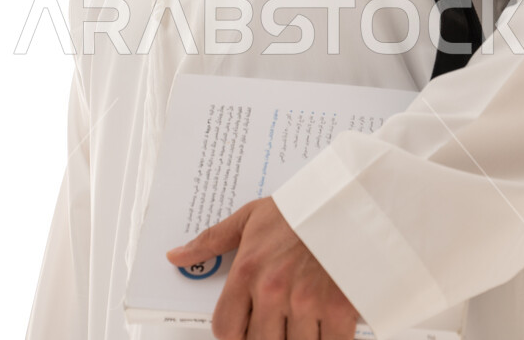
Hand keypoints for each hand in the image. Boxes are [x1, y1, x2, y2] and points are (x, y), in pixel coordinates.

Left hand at [166, 197, 359, 339]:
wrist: (347, 197)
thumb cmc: (299, 208)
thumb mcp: (249, 217)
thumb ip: (211, 241)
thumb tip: (176, 256)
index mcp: (248, 271)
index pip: (226, 329)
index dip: (234, 335)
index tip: (245, 329)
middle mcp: (273, 291)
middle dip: (268, 338)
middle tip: (280, 323)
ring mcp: (307, 302)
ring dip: (298, 339)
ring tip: (304, 323)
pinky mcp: (340, 308)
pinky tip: (329, 329)